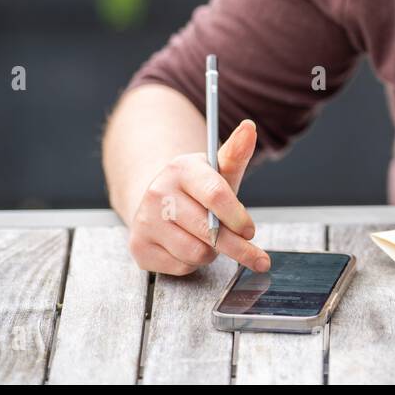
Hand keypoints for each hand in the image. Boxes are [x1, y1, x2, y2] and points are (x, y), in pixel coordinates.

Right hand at [127, 119, 271, 274]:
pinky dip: (192, 263)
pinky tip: (187, 246)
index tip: (251, 231)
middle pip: (208, 231)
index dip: (238, 217)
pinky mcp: (139, 247)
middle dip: (236, 246)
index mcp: (181, 169)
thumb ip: (237, 154)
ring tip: (208, 238)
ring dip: (211, 252)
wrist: (157, 200)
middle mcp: (158, 193)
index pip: (216, 195)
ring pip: (196, 253)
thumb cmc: (197, 188)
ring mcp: (145, 220)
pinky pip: (181, 267)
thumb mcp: (218, 171)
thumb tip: (250, 127)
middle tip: (255, 256)